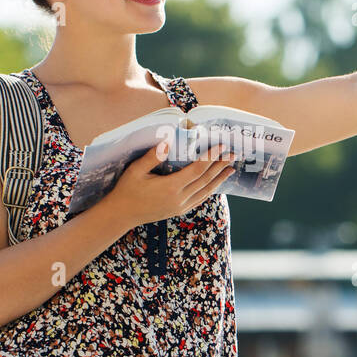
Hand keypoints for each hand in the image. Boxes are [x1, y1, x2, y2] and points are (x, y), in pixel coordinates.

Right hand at [105, 141, 236, 226]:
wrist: (122, 214)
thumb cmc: (127, 190)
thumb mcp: (136, 170)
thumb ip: (152, 157)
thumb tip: (166, 142)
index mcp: (170, 187)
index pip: (197, 170)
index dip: (210, 157)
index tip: (221, 146)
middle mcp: (179, 199)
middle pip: (205, 179)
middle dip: (220, 165)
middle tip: (233, 153)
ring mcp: (180, 207)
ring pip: (205, 191)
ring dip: (219, 179)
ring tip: (231, 168)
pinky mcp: (179, 211)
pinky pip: (199, 199)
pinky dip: (209, 190)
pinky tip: (215, 184)